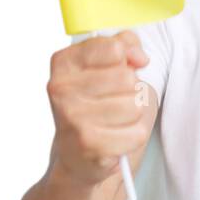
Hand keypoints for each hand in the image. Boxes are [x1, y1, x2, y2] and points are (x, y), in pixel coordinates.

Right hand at [46, 31, 152, 187]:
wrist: (80, 154)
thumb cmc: (100, 103)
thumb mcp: (109, 65)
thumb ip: (125, 45)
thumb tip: (139, 58)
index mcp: (64, 63)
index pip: (114, 48)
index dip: (127, 60)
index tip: (120, 69)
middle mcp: (61, 89)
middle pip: (127, 78)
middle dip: (131, 91)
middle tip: (115, 101)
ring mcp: (72, 118)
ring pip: (134, 105)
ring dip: (134, 115)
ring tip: (115, 120)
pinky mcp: (88, 145)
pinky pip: (136, 133)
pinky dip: (133, 137)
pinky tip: (115, 138)